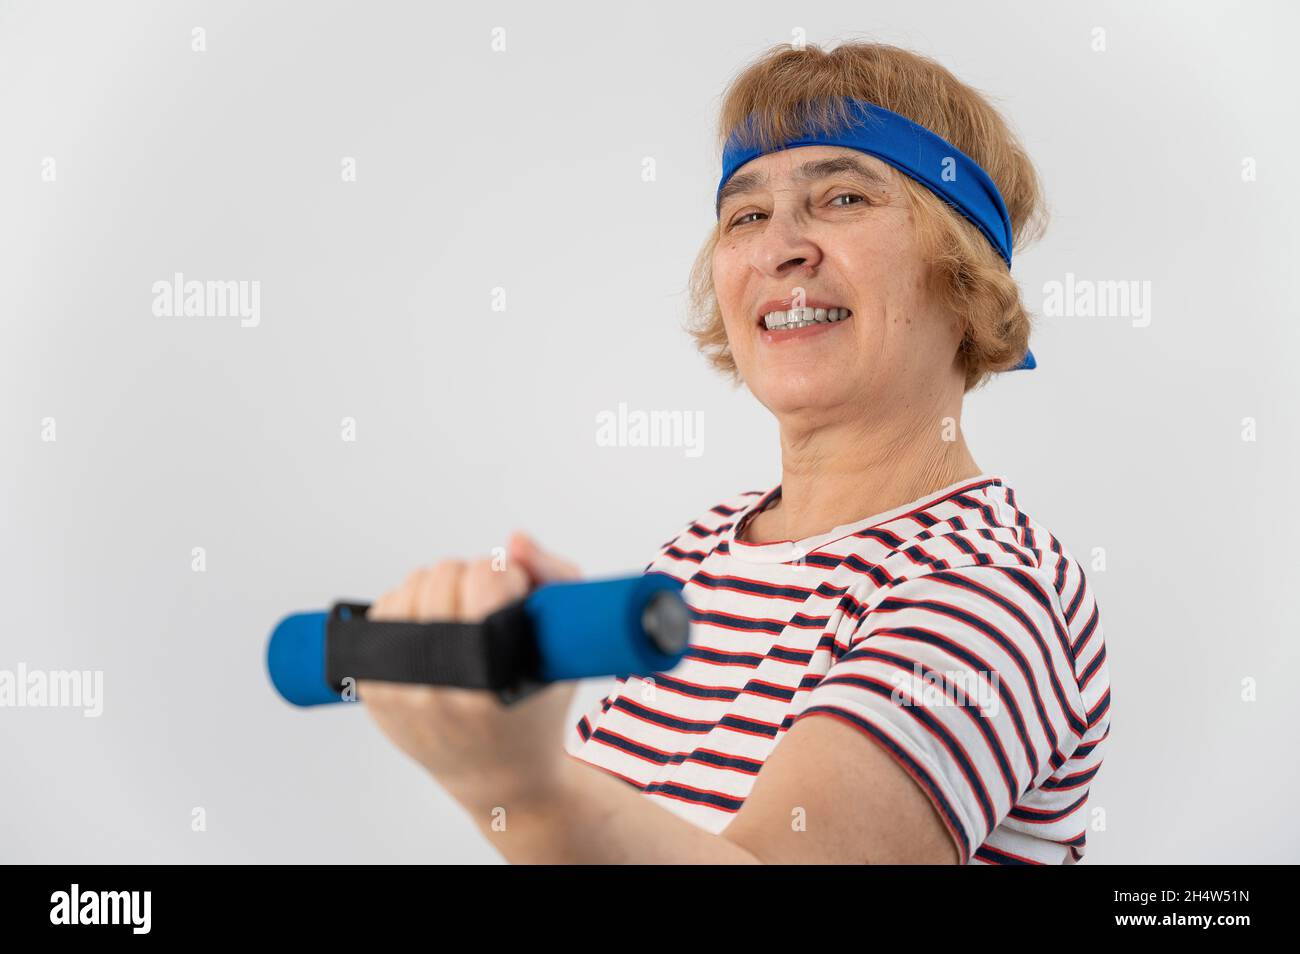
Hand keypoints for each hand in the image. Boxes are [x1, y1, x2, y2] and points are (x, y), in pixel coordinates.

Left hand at [357, 531, 581, 811]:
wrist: (499, 773)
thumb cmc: (537, 701)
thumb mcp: (567, 642)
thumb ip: (554, 576)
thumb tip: (512, 541)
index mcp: (496, 676)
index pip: (486, 577)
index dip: (506, 573)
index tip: (515, 593)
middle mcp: (443, 687)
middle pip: (444, 576)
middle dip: (470, 575)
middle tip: (488, 601)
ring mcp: (402, 691)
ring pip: (408, 589)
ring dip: (435, 586)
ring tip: (459, 611)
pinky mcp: (374, 692)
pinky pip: (379, 617)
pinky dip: (404, 606)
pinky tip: (429, 623)